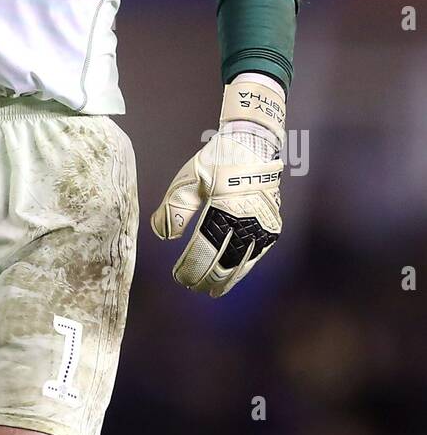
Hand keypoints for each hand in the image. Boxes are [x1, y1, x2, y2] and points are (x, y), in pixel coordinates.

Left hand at [150, 75, 285, 296]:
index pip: (204, 250)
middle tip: (193, 287)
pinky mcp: (271, 225)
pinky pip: (257, 253)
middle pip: (225, 261)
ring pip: (244, 262)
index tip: (179, 277)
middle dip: (208, 278)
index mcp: (223, 210)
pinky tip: (234, 273)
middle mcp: (246, 222)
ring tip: (214, 290)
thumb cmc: (218, 160)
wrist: (254, 144)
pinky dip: (244, 266)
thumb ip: (175, 208)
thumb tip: (162, 235)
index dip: (191, 268)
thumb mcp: (190, 179)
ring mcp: (262, 225)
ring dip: (228, 278)